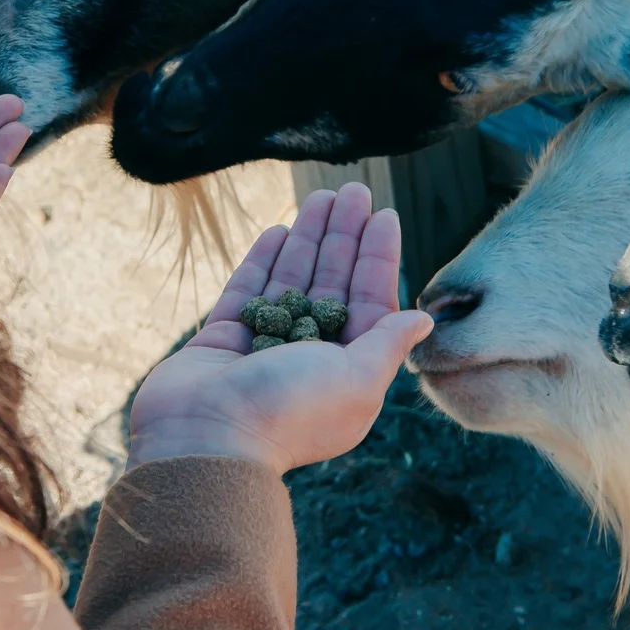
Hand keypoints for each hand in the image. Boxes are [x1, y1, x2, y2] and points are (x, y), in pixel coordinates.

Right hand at [128, 183, 432, 472]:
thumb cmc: (290, 411)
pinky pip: (248, 291)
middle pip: (332, 283)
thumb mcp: (358, 379)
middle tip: (352, 190)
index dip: (378, 256)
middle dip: (344, 236)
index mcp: (348, 369)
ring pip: (292, 280)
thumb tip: (423, 319)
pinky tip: (279, 230)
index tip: (385, 214)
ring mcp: (264, 345)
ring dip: (308, 237)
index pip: (371, 300)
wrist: (206, 438)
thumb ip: (388, 343)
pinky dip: (264, 261)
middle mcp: (309, 356)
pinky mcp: (224, 340)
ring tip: (319, 195)